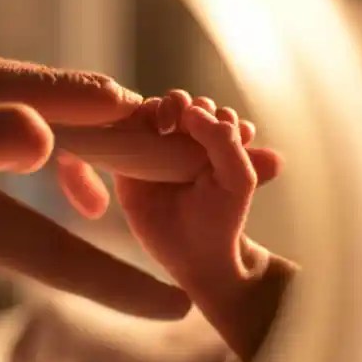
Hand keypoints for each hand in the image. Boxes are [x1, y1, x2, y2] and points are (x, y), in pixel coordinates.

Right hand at [111, 90, 288, 356]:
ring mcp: (156, 150)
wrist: (194, 257)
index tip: (220, 134)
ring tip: (167, 126)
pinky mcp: (128, 163)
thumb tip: (193, 111)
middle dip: (185, 105)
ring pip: (151, 111)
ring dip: (160, 108)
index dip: (215, 114)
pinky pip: (123, 132)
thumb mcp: (238, 180)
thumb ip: (225, 143)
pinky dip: (128, 123)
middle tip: (187, 124)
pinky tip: (142, 135)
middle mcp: (185, 142)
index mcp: (215, 143)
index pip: (212, 111)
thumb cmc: (221, 219)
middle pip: (180, 104)